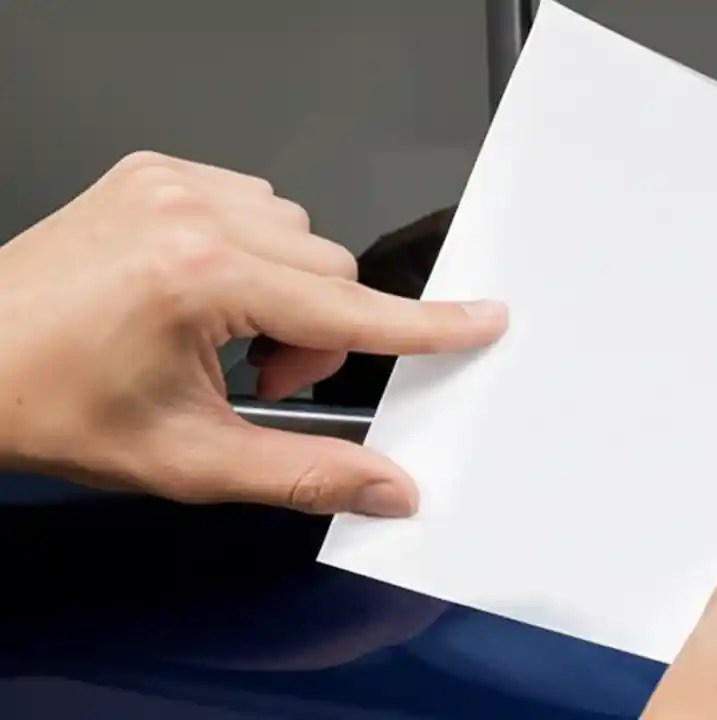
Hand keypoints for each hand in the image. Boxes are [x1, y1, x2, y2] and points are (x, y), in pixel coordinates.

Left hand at [0, 151, 506, 515]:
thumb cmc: (48, 404)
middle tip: (264, 376)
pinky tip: (207, 293)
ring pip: (301, 237)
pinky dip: (255, 253)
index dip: (424, 328)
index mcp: (199, 278)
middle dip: (318, 333)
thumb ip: (305, 475)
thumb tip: (386, 488)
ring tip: (226, 336)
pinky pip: (257, 205)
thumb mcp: (188, 459)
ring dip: (289, 291)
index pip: (347, 311)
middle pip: (331, 271)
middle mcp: (188, 213)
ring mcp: (170, 183)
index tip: (482, 319)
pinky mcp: (155, 171)